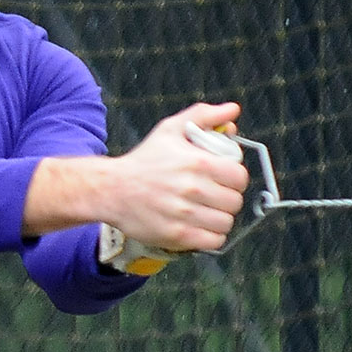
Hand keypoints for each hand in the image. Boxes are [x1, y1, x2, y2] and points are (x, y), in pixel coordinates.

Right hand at [105, 102, 248, 252]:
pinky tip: (201, 226)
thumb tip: (233, 110)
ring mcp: (185, 214)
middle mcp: (193, 189)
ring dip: (220, 219)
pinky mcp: (177, 235)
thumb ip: (205, 115)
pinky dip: (212, 237)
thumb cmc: (144, 160)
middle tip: (216, 196)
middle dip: (228, 199)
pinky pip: (213, 242)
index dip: (236, 179)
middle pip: (235, 202)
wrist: (112, 189)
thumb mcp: (172, 129)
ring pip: (226, 223)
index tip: (226, 180)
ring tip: (208, 212)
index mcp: (198, 163)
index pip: (239, 177)